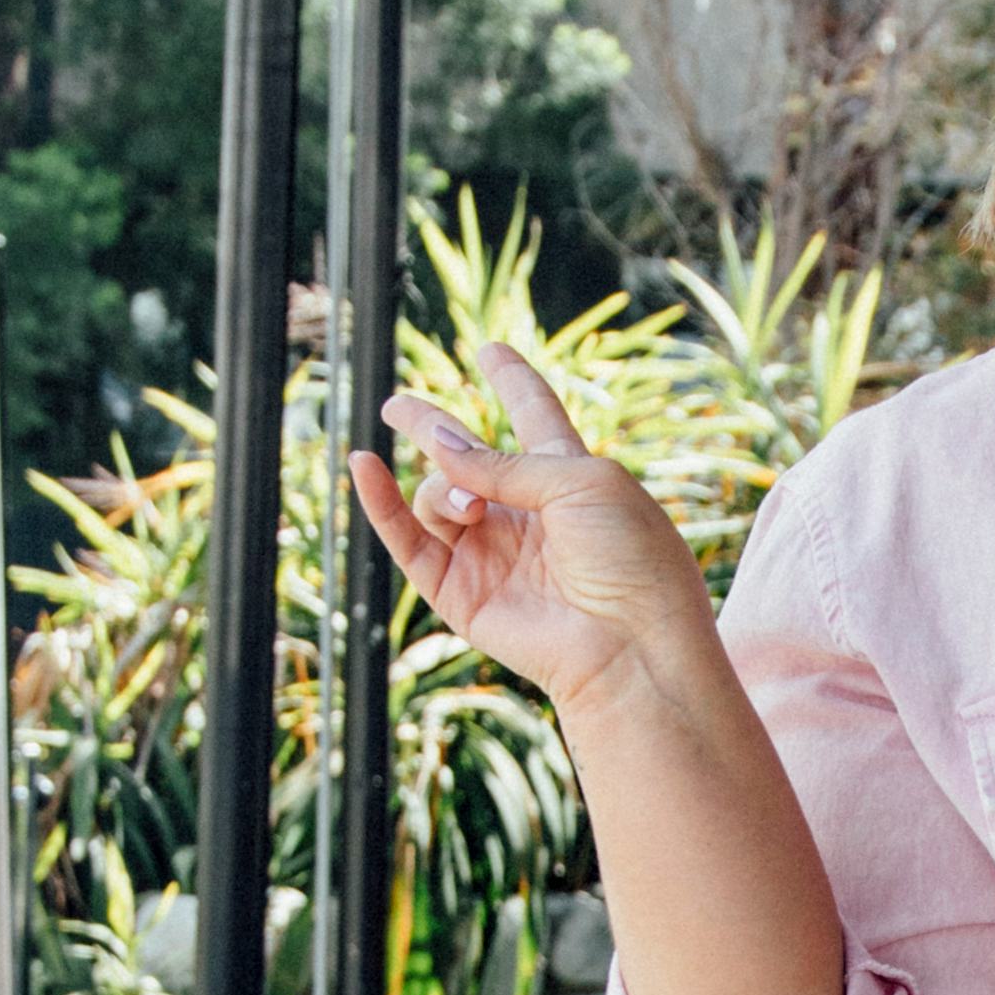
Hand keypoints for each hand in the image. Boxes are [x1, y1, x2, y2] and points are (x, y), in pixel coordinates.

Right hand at [355, 347, 714, 723]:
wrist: (630, 643)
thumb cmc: (630, 558)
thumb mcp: (580, 483)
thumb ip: (505, 462)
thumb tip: (437, 445)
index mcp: (571, 478)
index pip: (534, 418)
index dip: (513, 382)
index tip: (492, 350)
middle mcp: (528, 514)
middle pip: (467, 457)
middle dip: (434, 429)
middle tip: (397, 407)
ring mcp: (492, 554)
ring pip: (437, 496)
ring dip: (443, 488)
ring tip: (472, 509)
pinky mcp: (462, 593)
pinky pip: (408, 542)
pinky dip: (381, 503)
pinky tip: (363, 466)